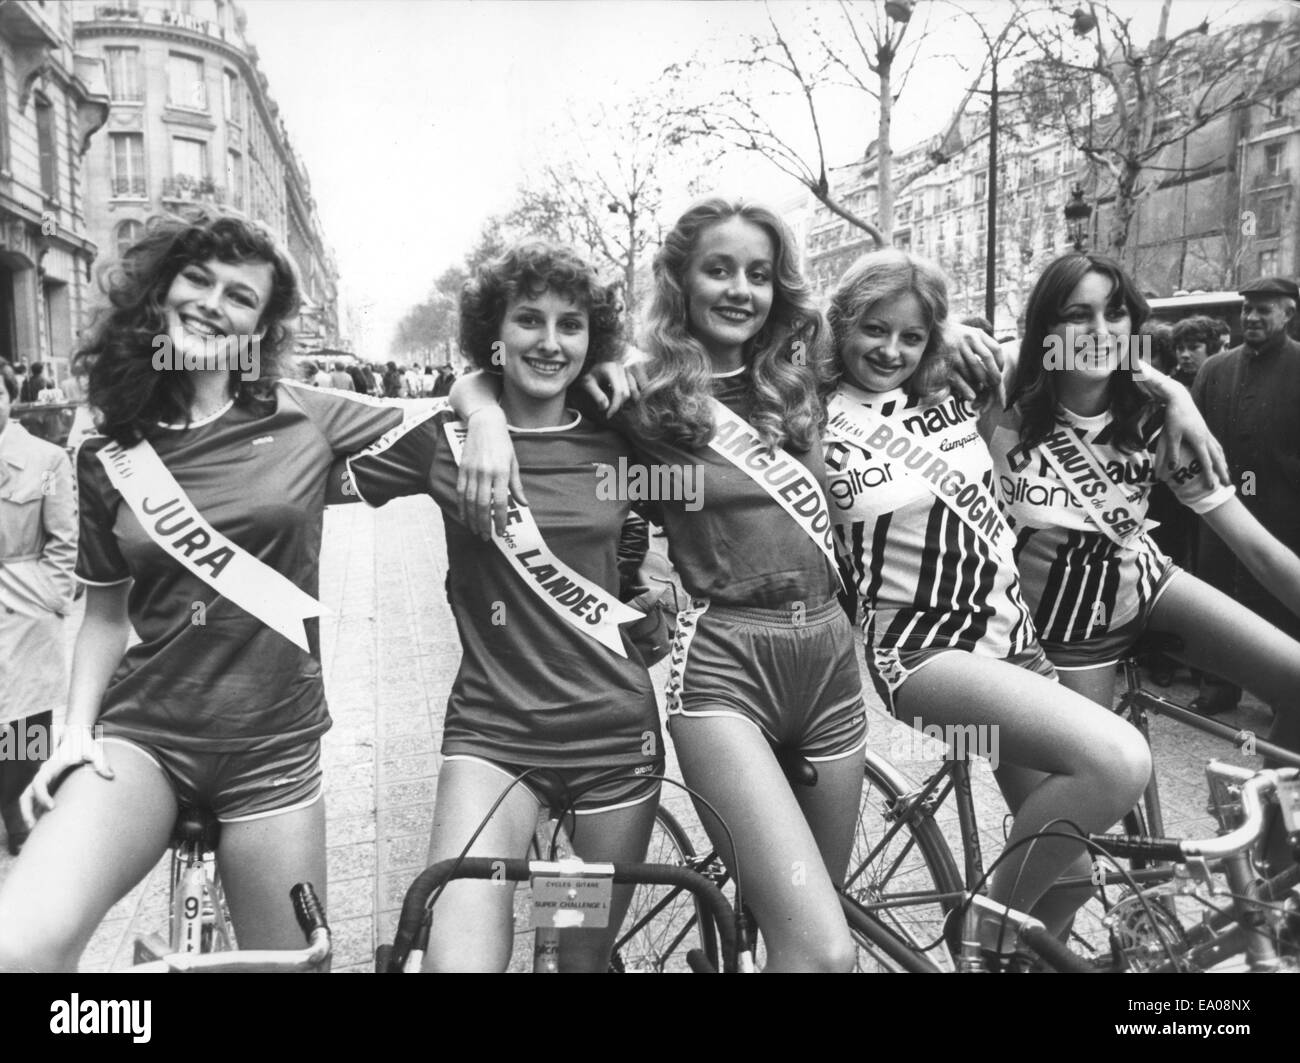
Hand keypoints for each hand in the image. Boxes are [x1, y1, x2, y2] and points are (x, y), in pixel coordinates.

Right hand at [20, 725, 113, 827]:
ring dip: (28, 815)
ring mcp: (44, 781)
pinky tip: (44, 826)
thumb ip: (102, 762)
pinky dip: (36, 812)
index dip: (41, 796)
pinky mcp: (48, 785)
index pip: (39, 783)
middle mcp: (43, 775)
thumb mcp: (95, 750)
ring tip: (35, 833)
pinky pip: (36, 800)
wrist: (76, 737)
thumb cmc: (85, 744)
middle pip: (26, 795)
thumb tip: (111, 776)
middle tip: (33, 829)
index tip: (51, 807)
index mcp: (51, 767)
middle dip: (26, 812)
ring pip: (27, 799)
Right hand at [456, 406, 525, 539]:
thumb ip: (516, 485)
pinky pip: (460, 491)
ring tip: (476, 531)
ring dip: (472, 518)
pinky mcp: (462, 468)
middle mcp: (485, 473)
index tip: (501, 531)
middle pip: (482, 505)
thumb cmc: (503, 443)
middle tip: (487, 537)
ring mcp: (472, 470)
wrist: (484, 422)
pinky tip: (465, 516)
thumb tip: (523, 503)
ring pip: (469, 500)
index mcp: (501, 472)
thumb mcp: (514, 462)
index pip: (499, 502)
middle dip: (484, 523)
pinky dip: (462, 506)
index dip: (499, 519)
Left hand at [580, 356, 645, 418]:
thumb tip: (606, 408)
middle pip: (627, 392)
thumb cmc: (588, 372)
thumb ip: (596, 395)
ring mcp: (628, 367)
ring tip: (618, 404)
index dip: (615, 406)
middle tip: (609, 410)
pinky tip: (630, 397)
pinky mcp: (632, 368)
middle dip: (619, 404)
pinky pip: (640, 382)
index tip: (608, 415)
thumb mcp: (587, 383)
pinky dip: (637, 391)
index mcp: (611, 369)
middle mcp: (622, 367)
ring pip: (635, 388)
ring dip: (629, 400)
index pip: (619, 392)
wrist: (590, 359)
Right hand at [946, 323, 1004, 406]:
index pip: (995, 348)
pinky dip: (965, 388)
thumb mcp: (971, 332)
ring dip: (980, 380)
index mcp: (977, 333)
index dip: (1000, 362)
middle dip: (993, 373)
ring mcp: (957, 349)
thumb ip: (984, 342)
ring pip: (973, 369)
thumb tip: (998, 361)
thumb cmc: (955, 335)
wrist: (932, 331)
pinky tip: (971, 395)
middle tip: (996, 384)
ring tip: (983, 387)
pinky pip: (958, 377)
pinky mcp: (946, 360)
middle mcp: (968, 339)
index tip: (1000, 371)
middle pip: (987, 358)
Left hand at [1134, 363, 1230, 487]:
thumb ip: (1173, 452)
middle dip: (1222, 472)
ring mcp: (1207, 433)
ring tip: (1226, 471)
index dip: (1209, 475)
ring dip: (1223, 462)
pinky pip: (1215, 444)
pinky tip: (1218, 454)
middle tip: (1227, 484)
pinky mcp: (1204, 429)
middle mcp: (1206, 438)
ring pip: (1218, 451)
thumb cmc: (1174, 416)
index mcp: (1199, 441)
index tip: (1213, 487)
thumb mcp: (1171, 435)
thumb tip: (1172, 469)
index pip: (1206, 462)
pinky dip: (1218, 452)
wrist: (1180, 399)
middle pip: (1217, 458)